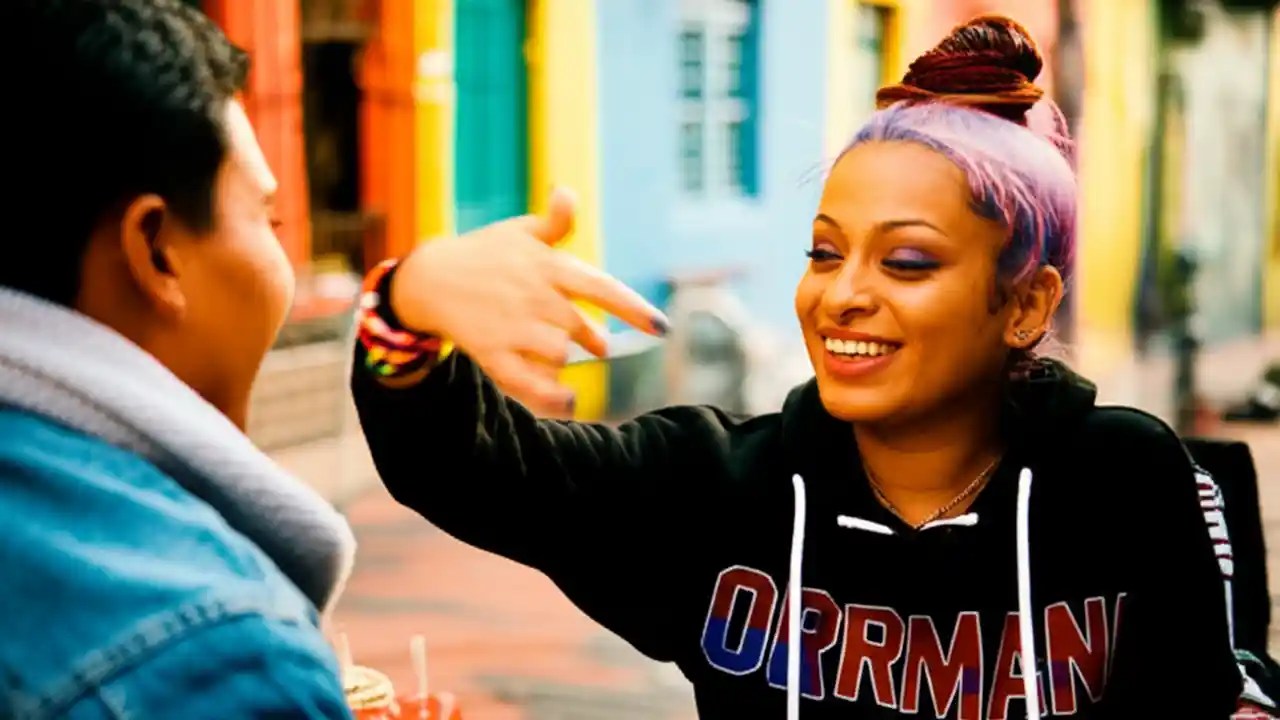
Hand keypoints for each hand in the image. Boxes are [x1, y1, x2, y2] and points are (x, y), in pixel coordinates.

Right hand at [390, 188, 668, 415]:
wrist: (428, 278)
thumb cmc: (484, 254)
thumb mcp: (519, 232)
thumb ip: (555, 221)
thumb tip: (568, 192)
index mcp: (548, 265)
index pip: (602, 289)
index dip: (635, 310)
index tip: (663, 328)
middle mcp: (535, 296)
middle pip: (583, 329)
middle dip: (594, 339)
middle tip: (598, 344)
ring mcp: (513, 326)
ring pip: (561, 354)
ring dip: (565, 357)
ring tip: (557, 352)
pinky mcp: (492, 352)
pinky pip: (529, 381)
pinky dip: (551, 395)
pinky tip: (568, 401)